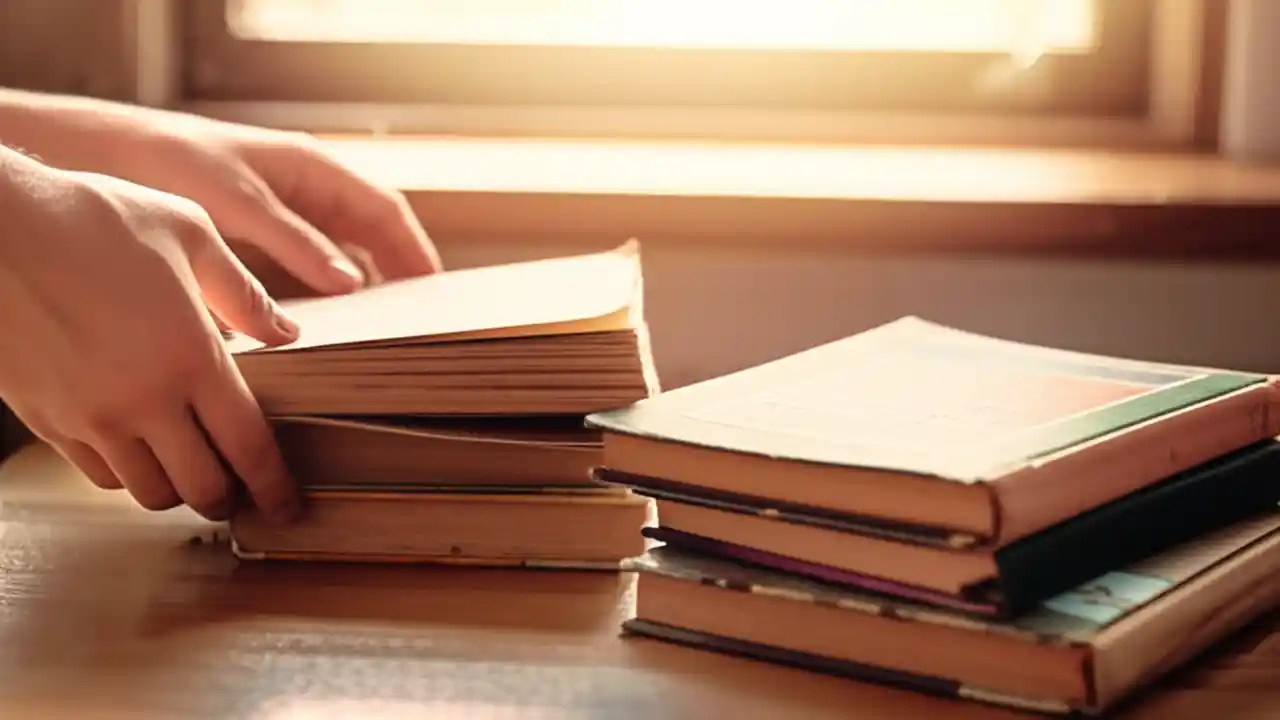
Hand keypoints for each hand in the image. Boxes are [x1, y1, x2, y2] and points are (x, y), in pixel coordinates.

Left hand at [0, 90, 441, 294]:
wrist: (108, 155)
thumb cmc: (172, 164)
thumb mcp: (236, 205)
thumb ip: (294, 243)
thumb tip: (353, 283)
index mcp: (313, 168)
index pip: (385, 211)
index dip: (416, 251)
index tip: (437, 292)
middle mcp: (308, 189)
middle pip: (374, 235)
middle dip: (401, 275)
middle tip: (422, 324)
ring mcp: (288, 213)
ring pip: (346, 254)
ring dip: (369, 288)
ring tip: (387, 332)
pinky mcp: (264, 237)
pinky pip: (313, 267)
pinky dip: (330, 294)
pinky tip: (332, 326)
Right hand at [0, 150, 299, 522]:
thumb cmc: (90, 217)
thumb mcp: (187, 232)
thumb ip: (243, 292)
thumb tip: (286, 334)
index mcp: (191, 356)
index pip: (248, 446)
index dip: (276, 486)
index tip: (290, 509)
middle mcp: (143, 399)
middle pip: (203, 487)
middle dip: (230, 497)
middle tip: (244, 492)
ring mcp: (90, 416)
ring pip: (149, 491)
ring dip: (179, 489)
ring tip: (192, 467)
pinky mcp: (46, 420)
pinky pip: (100, 474)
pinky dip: (130, 474)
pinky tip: (140, 448)